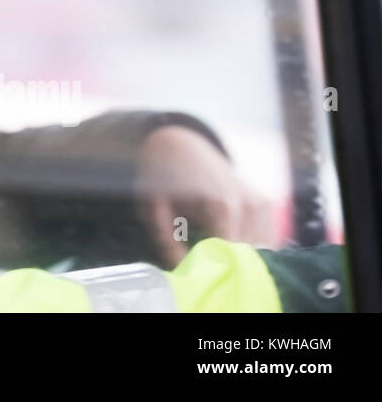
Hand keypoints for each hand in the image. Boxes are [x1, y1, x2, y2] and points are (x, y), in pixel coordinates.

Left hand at [134, 125, 274, 266]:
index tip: (202, 278)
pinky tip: (227, 246)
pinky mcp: (267, 205)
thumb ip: (168, 243)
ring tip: (215, 256)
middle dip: (230, 269)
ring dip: (242, 260)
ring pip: (263, 253)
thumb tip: (186, 276)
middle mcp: (250, 205)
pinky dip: (251, 250)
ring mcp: (263, 204)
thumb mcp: (153, 208)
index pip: (231, 258)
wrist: (180, 144)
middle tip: (207, 271)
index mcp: (223, 206)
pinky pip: (267, 241)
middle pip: (250, 258)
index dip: (217, 273)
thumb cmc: (162, 177)